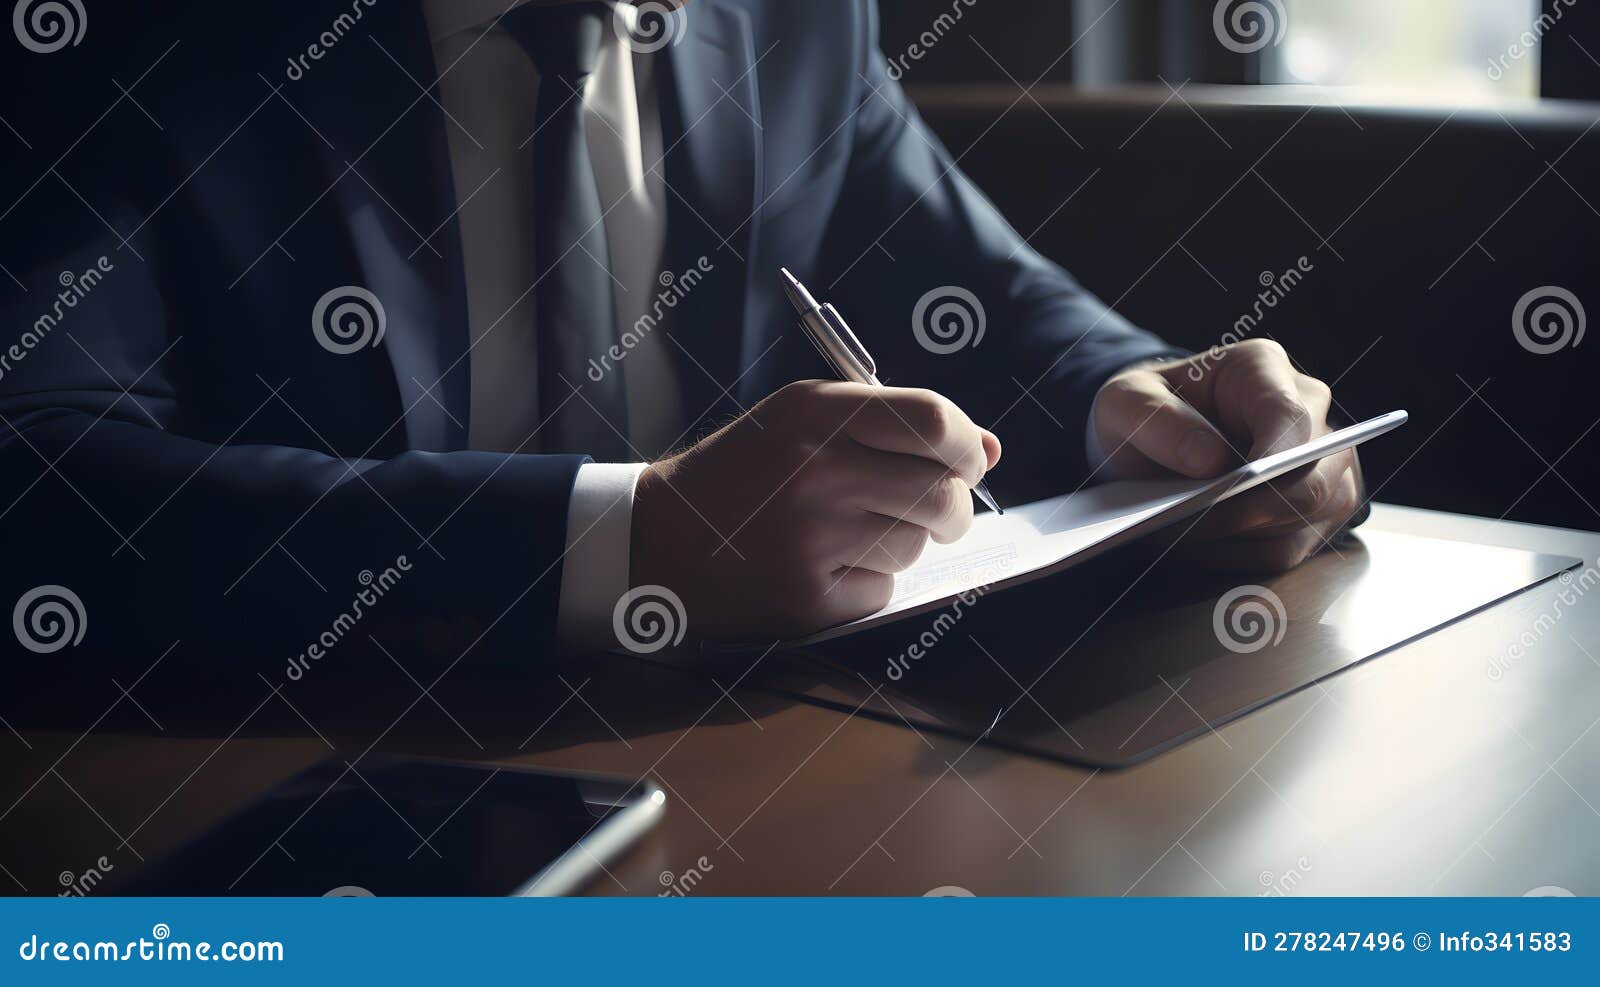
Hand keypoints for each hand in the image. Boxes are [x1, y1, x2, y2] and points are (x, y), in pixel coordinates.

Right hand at [630, 380, 1001, 638]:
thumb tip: (989, 448)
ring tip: (851, 532)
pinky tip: (825, 566)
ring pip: (916, 544)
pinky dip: (869, 580)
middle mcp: (816, 471)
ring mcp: (811, 539)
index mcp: (815, 412)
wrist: (659, 538)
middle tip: (935, 509)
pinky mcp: (808, 598)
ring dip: (905, 542)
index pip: (934, 421)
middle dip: (954, 506)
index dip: (965, 445)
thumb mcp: (805, 421)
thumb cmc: (748, 471)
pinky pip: (884, 587)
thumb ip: (896, 425)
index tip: (965, 459)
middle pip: (943, 493)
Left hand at [1090, 338, 1360, 572]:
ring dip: (1238, 539)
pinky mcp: (1317, 509)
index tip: (1238, 485)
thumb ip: (1157, 419)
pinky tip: (1197, 549)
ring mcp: (1322, 463)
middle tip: (1185, 525)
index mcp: (1263, 369)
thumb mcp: (1124, 402)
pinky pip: (1289, 549)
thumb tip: (1211, 461)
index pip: (1288, 416)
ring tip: (1178, 537)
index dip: (1273, 457)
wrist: (1152, 438)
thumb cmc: (1145, 413)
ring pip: (1303, 520)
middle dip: (1247, 512)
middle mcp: (1308, 412)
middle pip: (1310, 479)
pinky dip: (1239, 557)